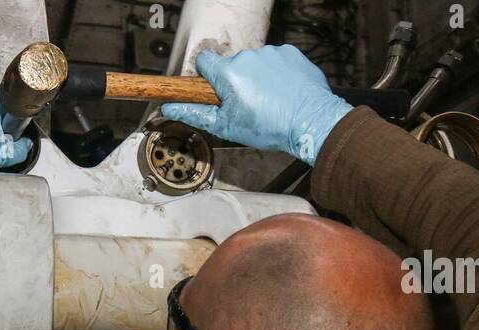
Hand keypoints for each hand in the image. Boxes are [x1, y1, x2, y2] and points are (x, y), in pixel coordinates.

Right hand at [161, 45, 352, 166]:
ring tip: (268, 100)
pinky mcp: (290, 53)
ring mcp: (271, 52)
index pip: (204, 61)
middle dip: (235, 81)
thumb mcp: (225, 126)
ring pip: (254, 63)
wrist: (310, 122)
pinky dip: (276, 73)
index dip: (207, 76)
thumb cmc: (269, 127)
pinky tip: (282, 91)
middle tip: (247, 105)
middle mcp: (248, 57)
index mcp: (228, 73)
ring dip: (256, 77)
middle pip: (231, 65)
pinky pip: (275, 59)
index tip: (215, 90)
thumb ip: (194, 113)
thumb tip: (168, 108)